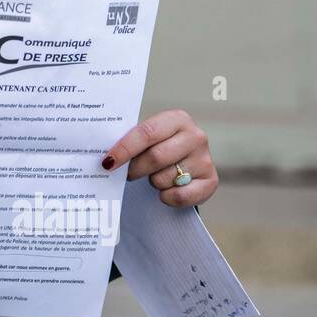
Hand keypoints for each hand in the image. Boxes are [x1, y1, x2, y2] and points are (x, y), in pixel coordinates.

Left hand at [101, 108, 217, 207]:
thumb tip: (105, 158)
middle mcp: (195, 136)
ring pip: (165, 178)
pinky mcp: (211, 180)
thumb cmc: (157, 147)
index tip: (107, 162)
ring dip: (152, 182)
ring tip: (154, 176)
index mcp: (177, 118)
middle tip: (127, 174)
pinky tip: (165, 191)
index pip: (146, 133)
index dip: (124, 149)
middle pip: (155, 157)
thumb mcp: (146, 139)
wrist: (183, 162)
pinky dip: (166, 197)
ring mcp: (205, 158)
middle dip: (135, 169)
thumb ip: (130, 142)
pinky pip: (180, 196)